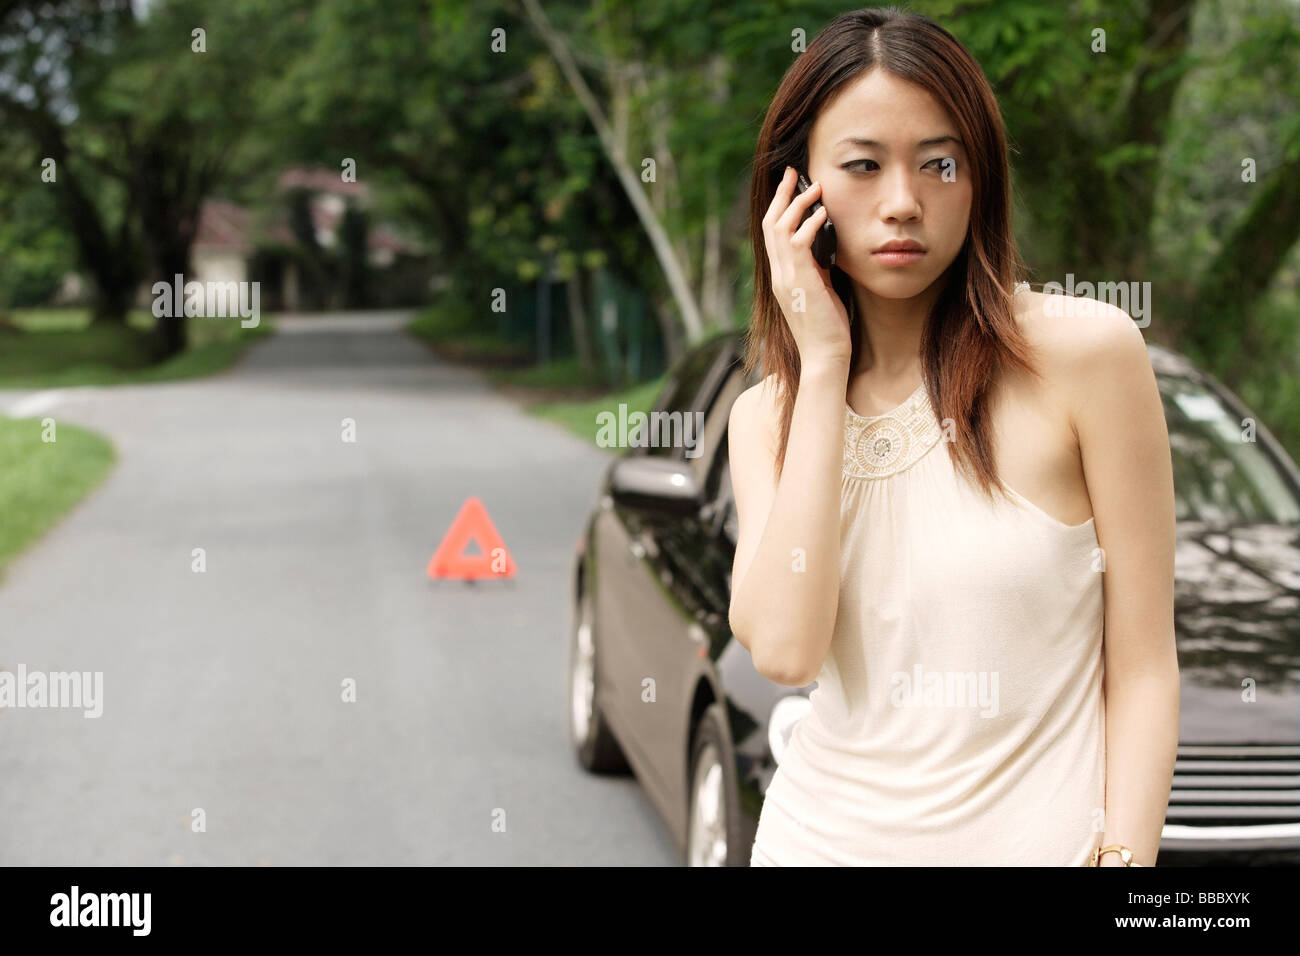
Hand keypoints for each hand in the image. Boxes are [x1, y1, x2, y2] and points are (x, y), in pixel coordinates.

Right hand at [761, 166, 851, 370]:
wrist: (825, 356)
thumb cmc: (828, 328)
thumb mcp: (820, 290)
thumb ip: (816, 268)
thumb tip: (824, 247)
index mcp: (780, 276)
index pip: (772, 234)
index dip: (779, 207)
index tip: (791, 186)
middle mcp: (778, 275)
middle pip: (770, 225)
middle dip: (782, 196)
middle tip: (793, 173)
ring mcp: (786, 279)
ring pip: (780, 230)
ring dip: (797, 205)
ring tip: (814, 188)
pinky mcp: (799, 282)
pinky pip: (798, 244)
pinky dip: (809, 225)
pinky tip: (822, 214)